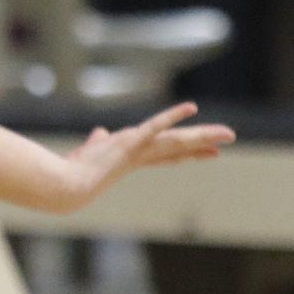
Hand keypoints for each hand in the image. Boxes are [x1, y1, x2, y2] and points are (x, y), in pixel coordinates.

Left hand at [53, 102, 235, 214]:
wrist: (65, 186)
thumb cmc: (72, 173)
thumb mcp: (90, 152)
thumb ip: (98, 142)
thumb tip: (99, 134)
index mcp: (133, 157)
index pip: (167, 153)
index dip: (188, 151)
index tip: (208, 152)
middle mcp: (140, 155)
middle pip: (178, 147)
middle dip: (204, 144)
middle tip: (228, 140)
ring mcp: (137, 151)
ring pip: (176, 140)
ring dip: (202, 135)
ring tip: (226, 134)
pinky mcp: (130, 144)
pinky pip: (154, 127)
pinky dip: (172, 117)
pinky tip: (191, 107)